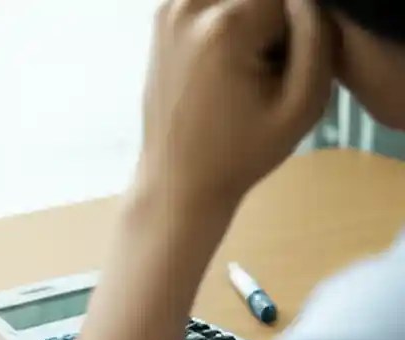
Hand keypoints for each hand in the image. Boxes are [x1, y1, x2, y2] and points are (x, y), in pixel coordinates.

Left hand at [136, 0, 334, 216]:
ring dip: (251, 21)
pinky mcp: (163, 19)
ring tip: (242, 67)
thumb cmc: (243, 152)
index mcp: (226, 25)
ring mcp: (169, 10)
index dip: (297, 27)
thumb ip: (317, 35)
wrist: (178, 180)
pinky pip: (214, 3)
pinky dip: (227, 23)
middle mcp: (189, 6)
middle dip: (272, 20)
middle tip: (262, 69)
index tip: (283, 65)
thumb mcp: (303, 102)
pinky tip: (224, 63)